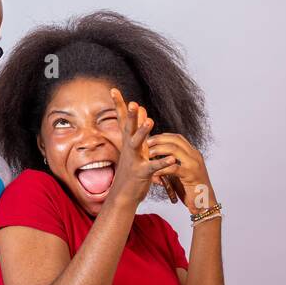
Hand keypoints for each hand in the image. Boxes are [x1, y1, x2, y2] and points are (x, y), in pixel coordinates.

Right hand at [103, 89, 169, 207]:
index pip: (122, 120)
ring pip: (137, 145)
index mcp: (129, 142)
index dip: (118, 105)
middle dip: (130, 116)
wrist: (124, 195)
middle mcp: (129, 149)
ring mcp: (134, 161)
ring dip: (143, 133)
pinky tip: (172, 159)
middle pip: (128, 129)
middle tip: (133, 103)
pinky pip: (153, 167)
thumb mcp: (134, 147)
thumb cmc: (130, 170)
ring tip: (150, 121)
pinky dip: (163, 163)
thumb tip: (141, 108)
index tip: (113, 89)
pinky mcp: (141, 173)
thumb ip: (138, 128)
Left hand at [144, 132, 214, 211]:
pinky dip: (162, 168)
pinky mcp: (191, 175)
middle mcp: (195, 156)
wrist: (204, 204)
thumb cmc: (191, 190)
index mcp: (193, 154)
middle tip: (147, 143)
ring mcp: (194, 164)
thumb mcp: (183, 173)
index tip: (151, 138)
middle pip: (175, 140)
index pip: (178, 138)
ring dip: (159, 150)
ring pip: (174, 150)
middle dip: (159, 140)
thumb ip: (174, 164)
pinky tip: (154, 171)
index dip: (163, 136)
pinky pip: (173, 168)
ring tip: (149, 154)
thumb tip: (159, 159)